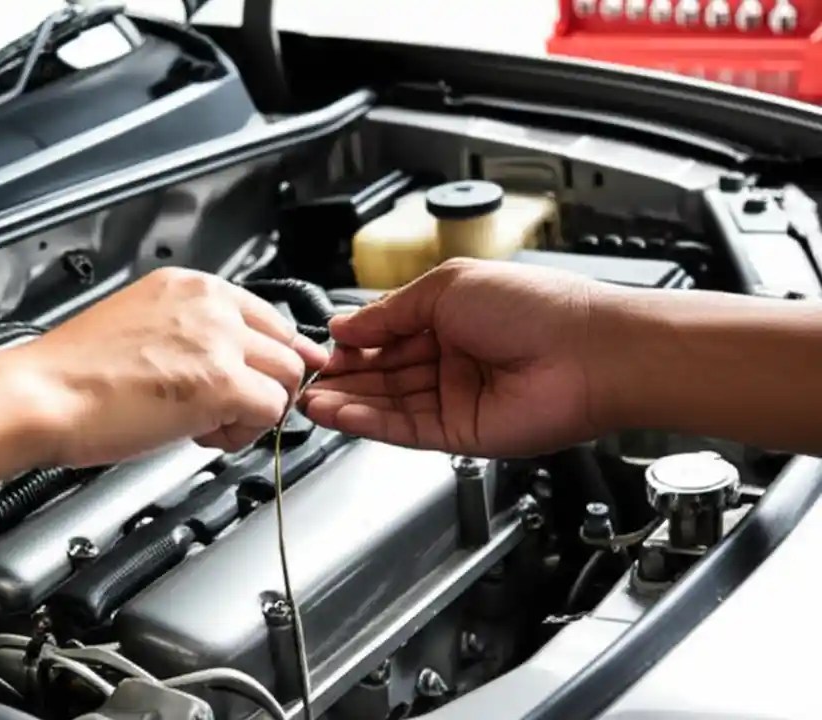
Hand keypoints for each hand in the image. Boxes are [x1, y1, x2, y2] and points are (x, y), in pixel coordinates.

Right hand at [6, 268, 327, 466]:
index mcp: (189, 286)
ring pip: (288, 377)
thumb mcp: (138, 325)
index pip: (265, 316)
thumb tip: (213, 362)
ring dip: (260, 409)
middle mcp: (211, 306)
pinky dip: (247, 433)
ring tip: (213, 426)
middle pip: (286, 344)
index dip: (266, 356)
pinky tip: (205, 436)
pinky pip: (272, 410)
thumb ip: (185, 334)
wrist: (43, 395)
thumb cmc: (72, 374)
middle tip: (232, 411)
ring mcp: (220, 342)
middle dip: (268, 383)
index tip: (264, 377)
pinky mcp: (223, 383)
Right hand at [301, 258, 619, 456]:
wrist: (591, 354)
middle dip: (342, 376)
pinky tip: (337, 413)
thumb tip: (345, 324)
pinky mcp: (459, 433)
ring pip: (388, 403)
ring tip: (309, 400)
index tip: (319, 347)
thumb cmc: (538, 307)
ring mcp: (455, 397)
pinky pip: (403, 429)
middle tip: (304, 379)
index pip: (387, 333)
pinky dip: (368, 422)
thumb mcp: (446, 287)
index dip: (353, 341)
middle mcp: (452, 358)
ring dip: (347, 402)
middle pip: (383, 372)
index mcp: (451, 316)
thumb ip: (389, 312)